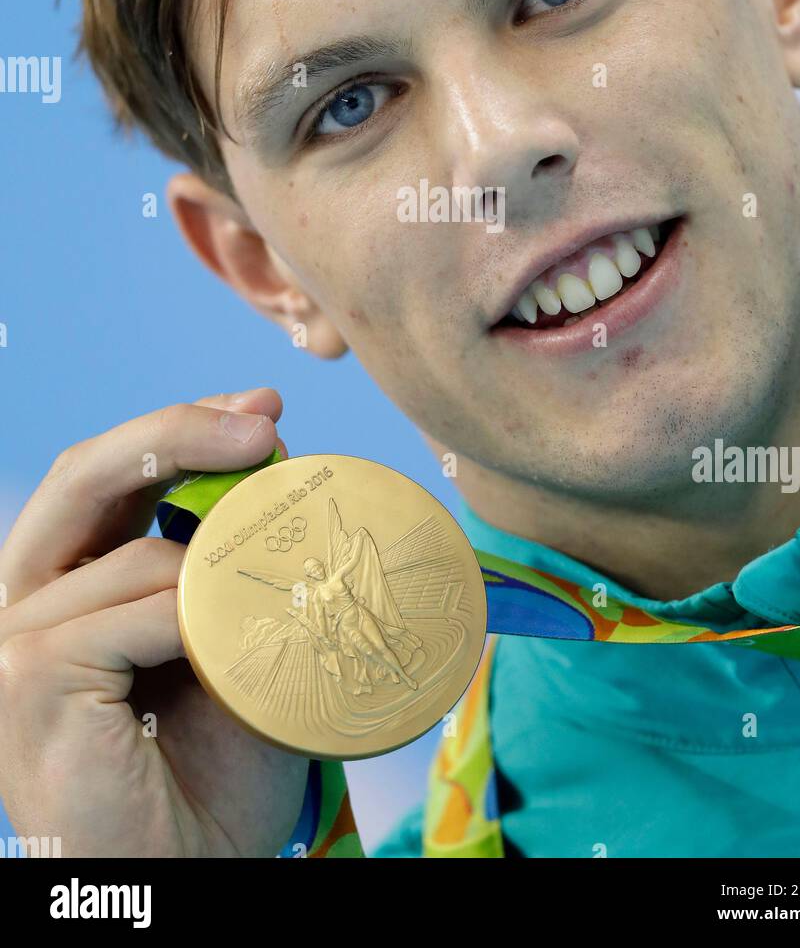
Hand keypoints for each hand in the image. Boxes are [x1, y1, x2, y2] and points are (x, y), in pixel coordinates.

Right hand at [0, 388, 310, 857]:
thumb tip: (285, 475)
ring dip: (220, 574)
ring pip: (131, 557)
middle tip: (264, 423)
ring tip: (276, 615)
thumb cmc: (210, 774)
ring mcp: (16, 639)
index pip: (110, 472)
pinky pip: (136, 615)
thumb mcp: (231, 646)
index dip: (182, 425)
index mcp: (67, 581)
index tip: (263, 409)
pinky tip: (229, 662)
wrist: (185, 880)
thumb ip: (234, 571)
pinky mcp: (31, 678)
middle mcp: (27, 600)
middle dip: (177, 428)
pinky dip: (200, 625)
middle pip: (84, 471)